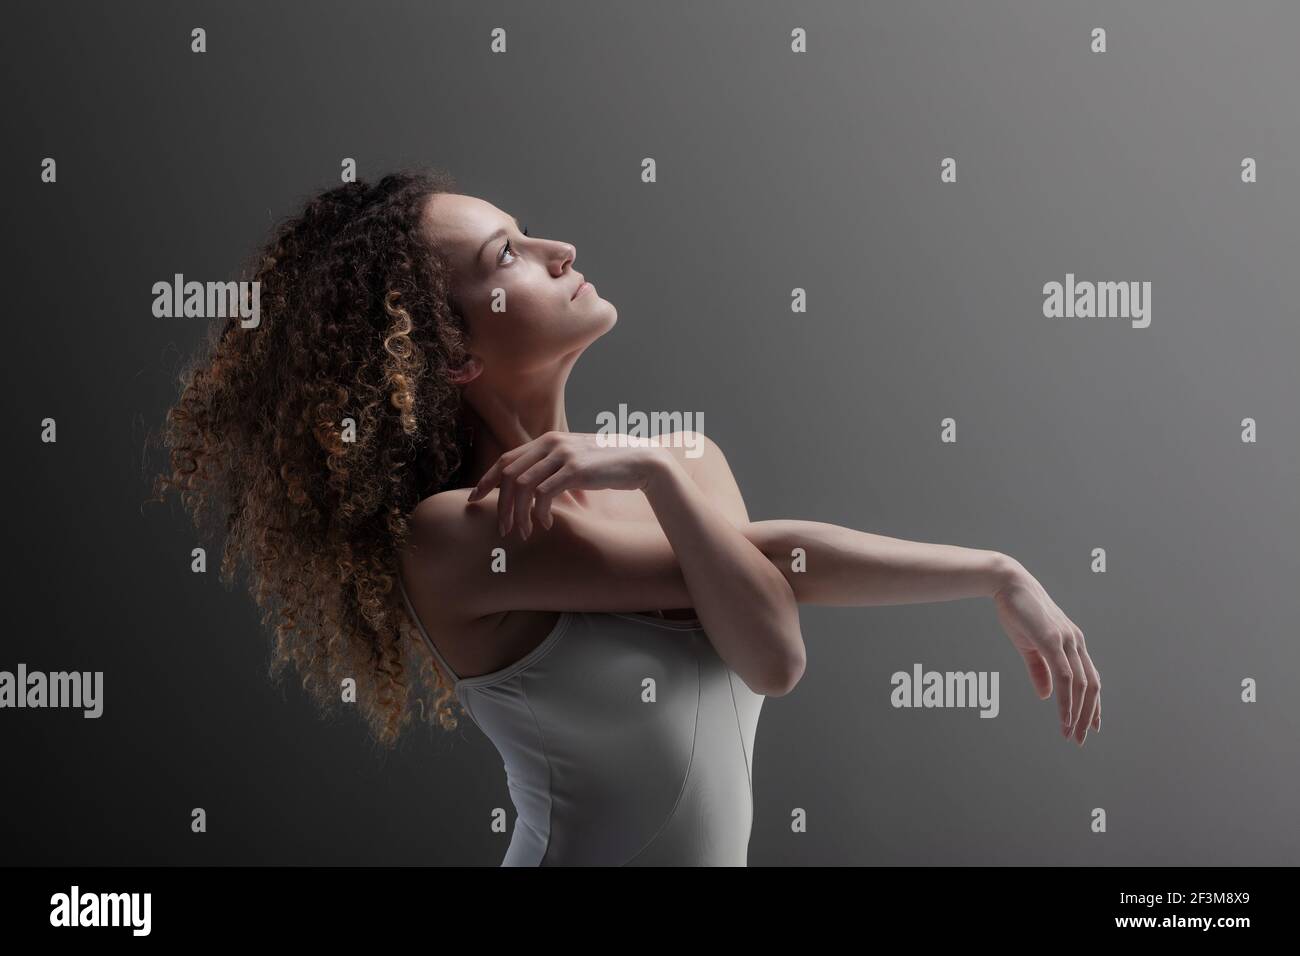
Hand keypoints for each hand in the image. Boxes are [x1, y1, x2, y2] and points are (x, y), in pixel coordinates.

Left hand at [466, 431, 665, 539]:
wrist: (640, 460)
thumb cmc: (606, 465)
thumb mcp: (574, 460)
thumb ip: (552, 466)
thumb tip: (529, 488)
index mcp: (547, 440)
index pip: (505, 460)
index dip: (487, 481)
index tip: (474, 499)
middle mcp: (550, 443)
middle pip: (508, 474)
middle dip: (500, 505)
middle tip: (501, 528)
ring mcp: (562, 455)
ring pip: (522, 486)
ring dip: (518, 514)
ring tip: (522, 532)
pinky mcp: (574, 470)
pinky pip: (544, 494)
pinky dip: (539, 513)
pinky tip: (547, 525)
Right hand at [993, 561, 1101, 745]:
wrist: (1007, 584)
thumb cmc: (1018, 611)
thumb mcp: (1028, 646)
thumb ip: (1039, 670)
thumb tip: (1047, 696)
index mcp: (1072, 643)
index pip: (1090, 679)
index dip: (1092, 704)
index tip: (1091, 725)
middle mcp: (1076, 643)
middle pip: (1091, 686)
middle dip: (1087, 715)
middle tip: (1079, 738)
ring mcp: (1067, 642)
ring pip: (1081, 686)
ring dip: (1077, 713)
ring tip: (1070, 733)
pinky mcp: (1053, 641)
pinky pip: (1065, 677)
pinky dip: (1066, 700)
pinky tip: (1063, 716)